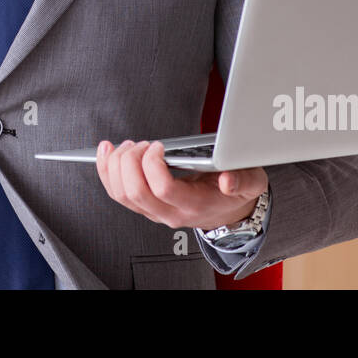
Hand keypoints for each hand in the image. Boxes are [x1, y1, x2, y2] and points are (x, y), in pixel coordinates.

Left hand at [95, 139, 267, 231]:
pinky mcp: (144, 206)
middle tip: (140, 144)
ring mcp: (155, 212)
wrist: (228, 212)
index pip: (163, 190)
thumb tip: (227, 180)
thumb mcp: (250, 182)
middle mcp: (170, 213)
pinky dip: (106, 172)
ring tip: (125, 145)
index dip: (153, 165)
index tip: (159, 145)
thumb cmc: (236, 192)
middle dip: (130, 162)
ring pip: (121, 195)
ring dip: (115, 166)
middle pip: (136, 193)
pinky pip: (117, 193)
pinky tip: (106, 152)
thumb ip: (243, 180)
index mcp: (195, 205)